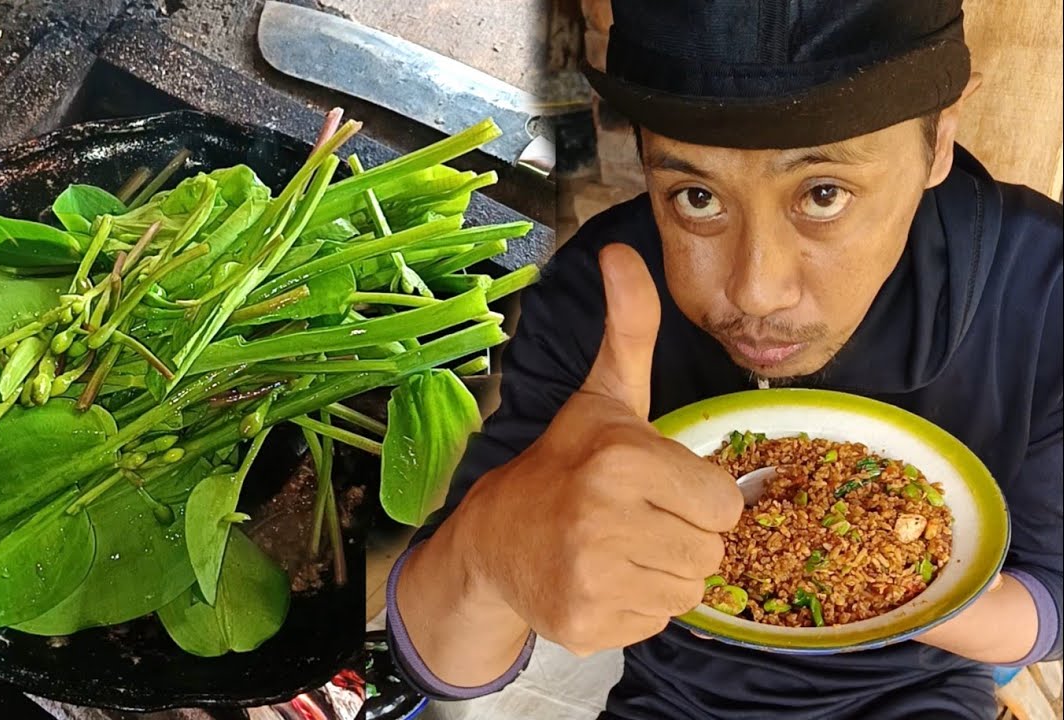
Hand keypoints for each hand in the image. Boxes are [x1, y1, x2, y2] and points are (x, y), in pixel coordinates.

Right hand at [457, 244, 744, 656]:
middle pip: (711, 551)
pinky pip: (655, 622)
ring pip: (687, 590)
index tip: (654, 487)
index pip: (725, 505)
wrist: (492, 538)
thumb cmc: (563, 464)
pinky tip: (601, 580)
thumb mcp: (604, 395)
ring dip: (662, 573)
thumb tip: (621, 249)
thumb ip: (629, 328)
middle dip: (682, 536)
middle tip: (634, 520)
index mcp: (622, 460)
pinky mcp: (585, 626)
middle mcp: (606, 521)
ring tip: (617, 548)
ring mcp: (592, 579)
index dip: (696, 497)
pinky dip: (636, 607)